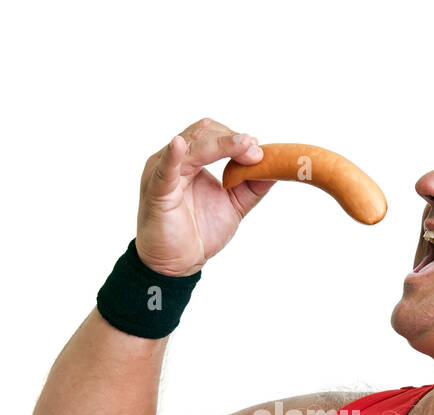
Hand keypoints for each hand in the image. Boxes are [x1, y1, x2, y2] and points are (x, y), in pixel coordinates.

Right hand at [135, 117, 274, 276]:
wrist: (179, 263)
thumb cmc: (199, 232)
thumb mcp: (234, 205)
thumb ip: (252, 186)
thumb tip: (276, 168)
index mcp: (191, 160)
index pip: (212, 133)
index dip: (236, 138)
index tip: (259, 151)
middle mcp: (175, 161)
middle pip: (202, 132)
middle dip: (231, 139)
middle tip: (255, 152)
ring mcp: (163, 173)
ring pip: (192, 147)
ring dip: (220, 145)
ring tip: (244, 147)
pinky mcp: (157, 191)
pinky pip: (164, 169)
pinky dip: (173, 155)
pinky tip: (179, 145)